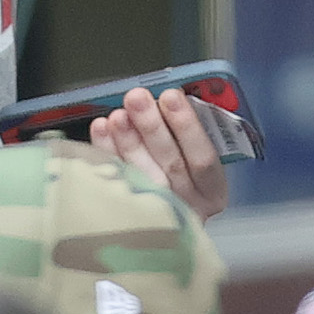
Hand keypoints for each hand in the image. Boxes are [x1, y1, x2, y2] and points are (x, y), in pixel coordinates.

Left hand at [89, 87, 229, 218]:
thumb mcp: (199, 154)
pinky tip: (102, 129)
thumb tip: (168, 95)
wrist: (165, 218)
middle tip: (137, 98)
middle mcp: (187, 202)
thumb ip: (189, 132)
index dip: (187, 126)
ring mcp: (158, 209)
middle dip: (152, 126)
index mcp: (211, 189)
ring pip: (142, 173)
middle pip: (171, 164)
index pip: (203, 158)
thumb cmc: (187, 171)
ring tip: (118, 114)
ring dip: (128, 139)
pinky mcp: (130, 208)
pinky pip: (117, 178)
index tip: (171, 96)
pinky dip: (108, 152)